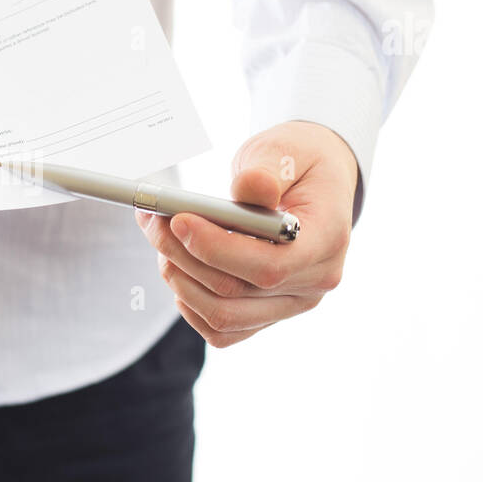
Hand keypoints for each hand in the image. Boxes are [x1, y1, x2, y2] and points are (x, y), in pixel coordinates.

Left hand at [138, 121, 358, 347]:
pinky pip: (222, 331)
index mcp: (328, 240)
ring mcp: (291, 303)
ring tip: (161, 237)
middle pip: (236, 291)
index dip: (216, 248)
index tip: (179, 219)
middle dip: (183, 255)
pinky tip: (179, 269)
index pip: (269, 266)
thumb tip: (250, 188)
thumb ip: (265, 171)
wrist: (314, 182)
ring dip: (179, 277)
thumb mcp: (284, 151)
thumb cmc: (297, 163)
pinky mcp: (268, 314)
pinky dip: (190, 304)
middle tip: (154, 220)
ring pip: (222, 315)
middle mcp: (314, 282)